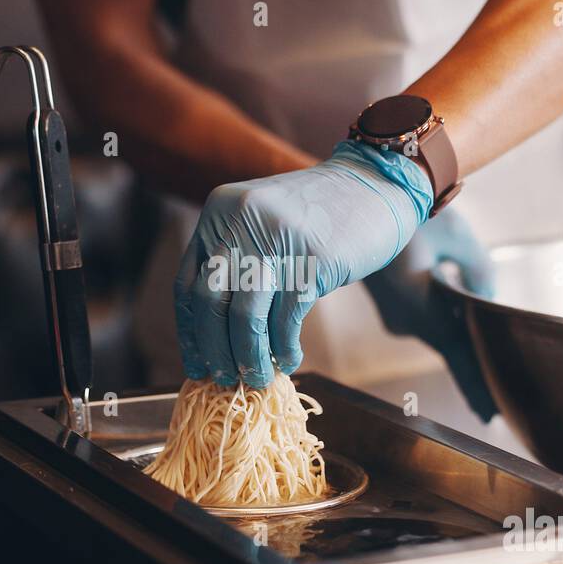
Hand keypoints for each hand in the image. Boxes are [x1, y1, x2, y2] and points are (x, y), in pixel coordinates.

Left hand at [175, 140, 434, 387]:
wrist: (374, 184)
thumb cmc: (318, 212)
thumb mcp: (262, 219)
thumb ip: (236, 256)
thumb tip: (215, 331)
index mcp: (220, 212)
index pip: (188, 283)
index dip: (190, 332)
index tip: (197, 363)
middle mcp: (241, 222)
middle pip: (210, 302)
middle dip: (214, 349)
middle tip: (224, 379)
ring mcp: (276, 240)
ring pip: (244, 316)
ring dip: (248, 357)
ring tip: (256, 379)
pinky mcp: (312, 261)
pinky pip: (286, 318)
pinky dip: (283, 347)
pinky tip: (288, 360)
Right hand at [362, 208, 497, 420]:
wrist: (357, 194)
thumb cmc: (409, 209)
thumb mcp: (457, 236)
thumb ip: (479, 270)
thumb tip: (485, 297)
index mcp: (424, 312)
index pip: (460, 359)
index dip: (478, 388)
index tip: (491, 417)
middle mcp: (407, 322)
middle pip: (452, 345)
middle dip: (476, 351)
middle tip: (504, 376)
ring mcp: (396, 316)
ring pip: (437, 327)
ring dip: (459, 322)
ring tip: (481, 314)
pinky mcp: (390, 305)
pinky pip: (424, 315)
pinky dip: (442, 310)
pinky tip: (452, 288)